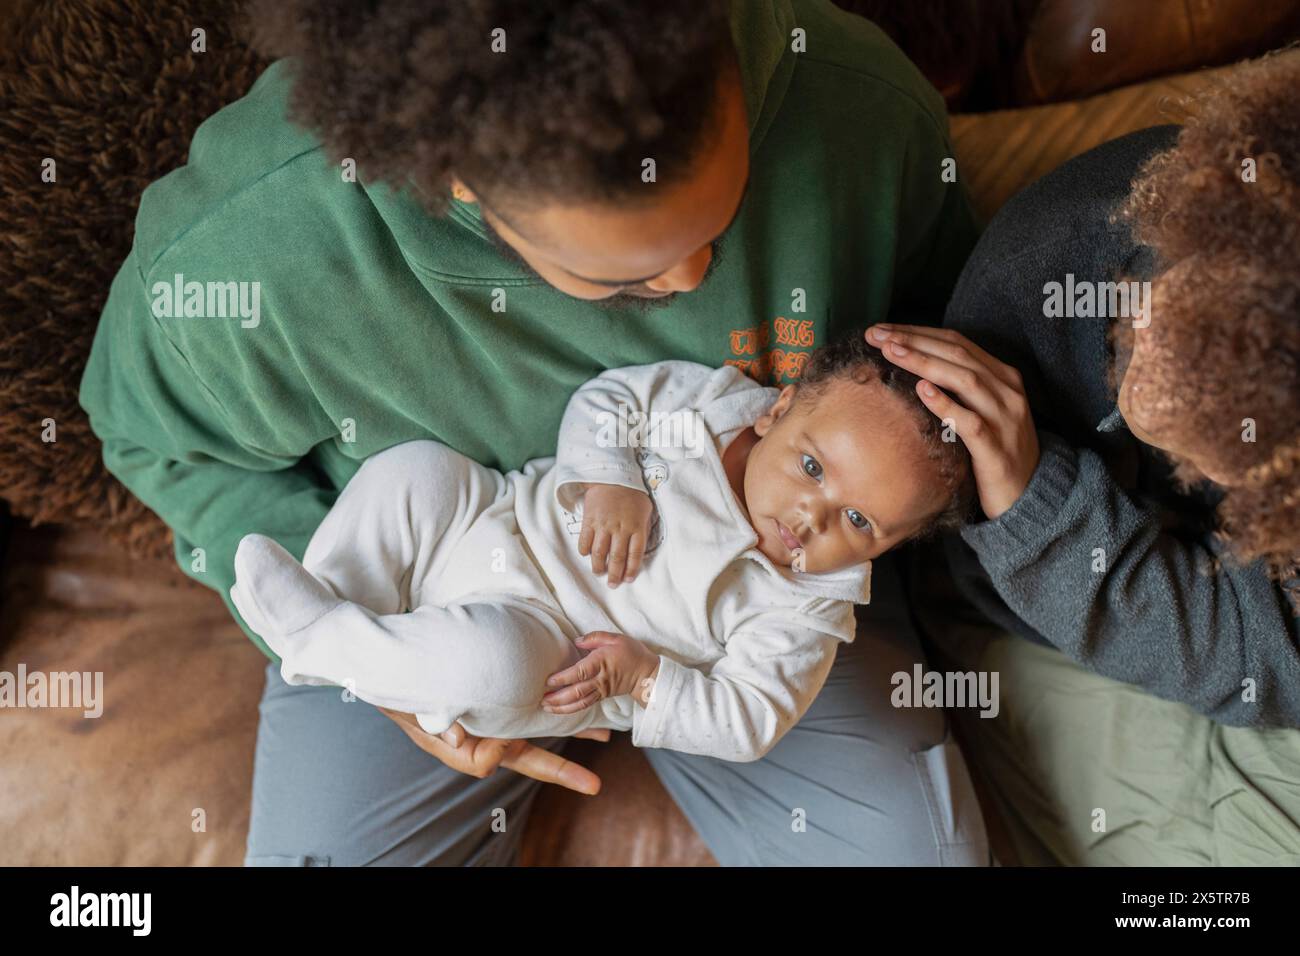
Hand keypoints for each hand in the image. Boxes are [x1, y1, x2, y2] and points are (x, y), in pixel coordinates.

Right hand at [375, 707, 610, 794]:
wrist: (405, 673)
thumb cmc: (407, 699)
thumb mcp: (415, 715)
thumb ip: (438, 727)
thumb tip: (460, 741)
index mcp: (469, 748)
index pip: (493, 760)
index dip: (498, 750)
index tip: (495, 737)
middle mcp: (491, 741)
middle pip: (531, 760)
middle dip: (564, 771)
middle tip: (594, 785)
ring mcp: (501, 725)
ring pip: (540, 735)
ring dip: (571, 733)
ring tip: (603, 732)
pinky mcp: (507, 706)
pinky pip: (535, 712)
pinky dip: (557, 709)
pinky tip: (578, 702)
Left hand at [542, 632, 660, 713]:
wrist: (647, 674)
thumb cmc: (632, 653)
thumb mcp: (616, 638)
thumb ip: (595, 637)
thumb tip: (576, 641)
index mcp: (601, 663)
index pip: (580, 672)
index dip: (563, 678)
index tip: (549, 681)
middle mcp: (600, 679)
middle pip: (577, 692)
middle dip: (558, 698)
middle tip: (541, 699)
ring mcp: (600, 690)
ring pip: (579, 703)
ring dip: (562, 707)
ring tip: (546, 707)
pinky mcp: (602, 697)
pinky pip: (584, 705)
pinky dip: (570, 709)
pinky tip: (559, 709)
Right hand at [578, 483, 651, 586]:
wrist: (612, 476)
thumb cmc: (632, 494)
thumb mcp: (646, 510)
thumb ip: (643, 529)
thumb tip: (639, 547)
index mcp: (636, 527)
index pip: (635, 555)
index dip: (631, 570)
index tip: (628, 579)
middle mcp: (620, 528)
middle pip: (617, 558)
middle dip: (614, 575)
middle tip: (613, 584)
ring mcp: (603, 525)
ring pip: (600, 553)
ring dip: (598, 566)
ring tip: (599, 573)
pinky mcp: (589, 521)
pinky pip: (585, 541)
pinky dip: (585, 551)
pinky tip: (587, 556)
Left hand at [866, 324, 1039, 519]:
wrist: (1029, 494)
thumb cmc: (993, 450)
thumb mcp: (980, 410)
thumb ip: (957, 387)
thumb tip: (909, 365)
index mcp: (1002, 376)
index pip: (956, 343)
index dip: (918, 333)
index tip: (881, 330)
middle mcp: (1007, 390)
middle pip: (957, 354)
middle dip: (914, 341)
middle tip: (876, 335)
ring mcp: (1004, 418)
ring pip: (965, 380)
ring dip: (925, 363)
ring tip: (892, 353)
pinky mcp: (996, 449)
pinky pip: (970, 422)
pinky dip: (945, 404)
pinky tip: (921, 391)